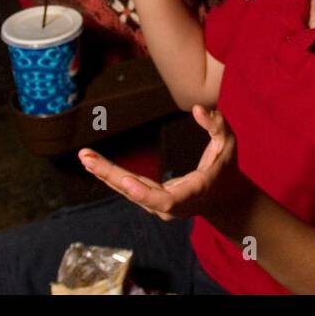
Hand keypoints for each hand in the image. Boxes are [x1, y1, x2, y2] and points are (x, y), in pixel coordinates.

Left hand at [80, 105, 250, 221]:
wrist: (225, 199)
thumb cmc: (227, 169)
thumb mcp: (229, 144)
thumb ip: (217, 126)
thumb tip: (199, 108)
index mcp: (193, 193)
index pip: (165, 200)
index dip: (145, 194)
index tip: (126, 183)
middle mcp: (173, 206)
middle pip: (138, 194)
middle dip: (111, 176)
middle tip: (89, 159)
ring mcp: (160, 207)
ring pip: (129, 190)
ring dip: (105, 173)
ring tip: (85, 156)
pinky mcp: (152, 200)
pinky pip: (129, 187)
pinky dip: (110, 174)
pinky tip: (92, 162)